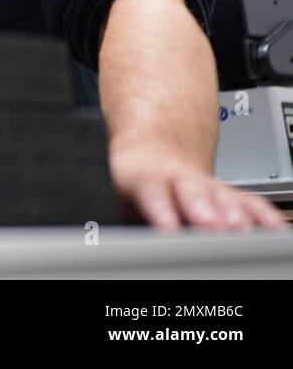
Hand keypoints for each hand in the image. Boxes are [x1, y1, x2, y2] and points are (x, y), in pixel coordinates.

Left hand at [109, 145, 286, 230]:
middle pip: (192, 193)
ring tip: (240, 228)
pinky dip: (262, 216)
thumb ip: (132, 220)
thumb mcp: (125, 199)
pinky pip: (250, 203)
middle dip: (203, 211)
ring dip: (233, 214)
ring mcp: (207, 186)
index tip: (168, 229)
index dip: (161, 212)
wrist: (154, 151)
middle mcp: (178, 180)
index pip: (152, 195)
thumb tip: (130, 248)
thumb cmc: (139, 183)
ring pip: (223, 197)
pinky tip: (272, 229)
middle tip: (210, 225)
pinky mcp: (229, 193)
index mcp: (145, 179)